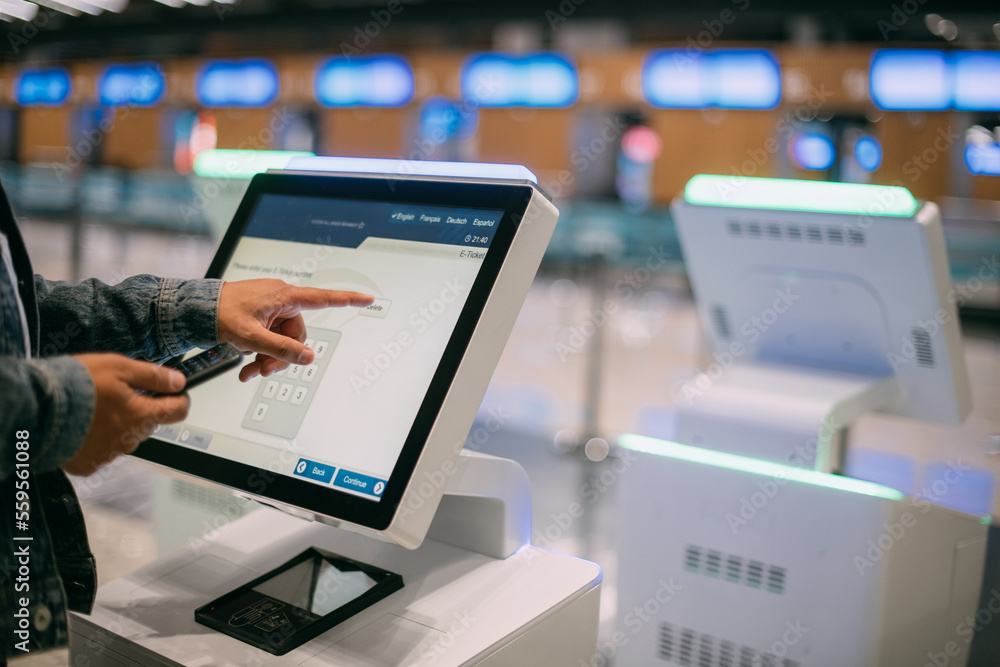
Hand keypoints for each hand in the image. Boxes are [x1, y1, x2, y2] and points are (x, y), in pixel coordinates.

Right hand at [64, 354, 188, 476]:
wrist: (37, 409)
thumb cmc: (77, 386)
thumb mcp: (119, 368)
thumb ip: (152, 376)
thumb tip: (178, 381)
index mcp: (142, 416)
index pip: (178, 411)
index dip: (179, 398)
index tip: (173, 390)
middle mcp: (130, 440)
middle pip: (149, 422)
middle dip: (141, 407)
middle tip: (119, 391)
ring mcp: (110, 454)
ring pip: (126, 436)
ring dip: (118, 423)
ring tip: (95, 406)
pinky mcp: (89, 463)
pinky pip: (102, 450)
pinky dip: (97, 438)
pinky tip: (84, 424)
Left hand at [217, 279, 373, 381]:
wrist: (194, 309)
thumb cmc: (220, 313)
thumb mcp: (252, 337)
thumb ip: (281, 349)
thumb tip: (308, 357)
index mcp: (284, 296)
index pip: (323, 298)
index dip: (348, 300)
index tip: (368, 298)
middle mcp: (281, 299)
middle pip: (297, 334)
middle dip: (281, 355)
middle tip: (263, 370)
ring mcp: (270, 307)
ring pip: (283, 339)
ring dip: (268, 357)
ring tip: (250, 370)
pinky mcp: (261, 315)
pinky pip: (270, 336)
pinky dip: (261, 351)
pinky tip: (247, 362)